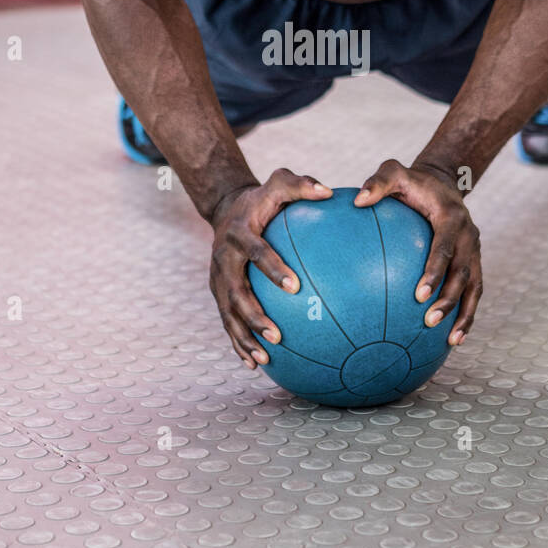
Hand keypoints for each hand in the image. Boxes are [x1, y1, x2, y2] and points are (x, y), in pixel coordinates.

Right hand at [209, 168, 332, 367]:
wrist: (225, 210)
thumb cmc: (262, 199)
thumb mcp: (278, 183)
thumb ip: (301, 184)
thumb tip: (330, 192)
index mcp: (239, 234)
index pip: (257, 252)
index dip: (273, 269)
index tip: (296, 286)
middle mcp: (223, 259)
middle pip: (236, 292)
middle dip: (254, 316)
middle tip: (278, 334)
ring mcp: (217, 279)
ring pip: (228, 314)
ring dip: (244, 337)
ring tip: (266, 358)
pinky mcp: (217, 293)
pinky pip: (227, 322)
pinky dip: (238, 343)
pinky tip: (256, 364)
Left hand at [354, 159, 481, 344]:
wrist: (444, 181)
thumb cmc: (412, 180)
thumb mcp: (394, 170)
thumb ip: (377, 182)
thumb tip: (357, 201)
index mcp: (451, 217)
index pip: (444, 248)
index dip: (434, 272)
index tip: (419, 295)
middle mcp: (469, 235)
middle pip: (463, 273)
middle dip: (449, 300)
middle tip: (429, 321)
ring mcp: (475, 251)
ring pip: (474, 288)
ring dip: (465, 315)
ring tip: (451, 341)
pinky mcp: (475, 262)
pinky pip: (474, 291)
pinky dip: (467, 314)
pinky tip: (453, 338)